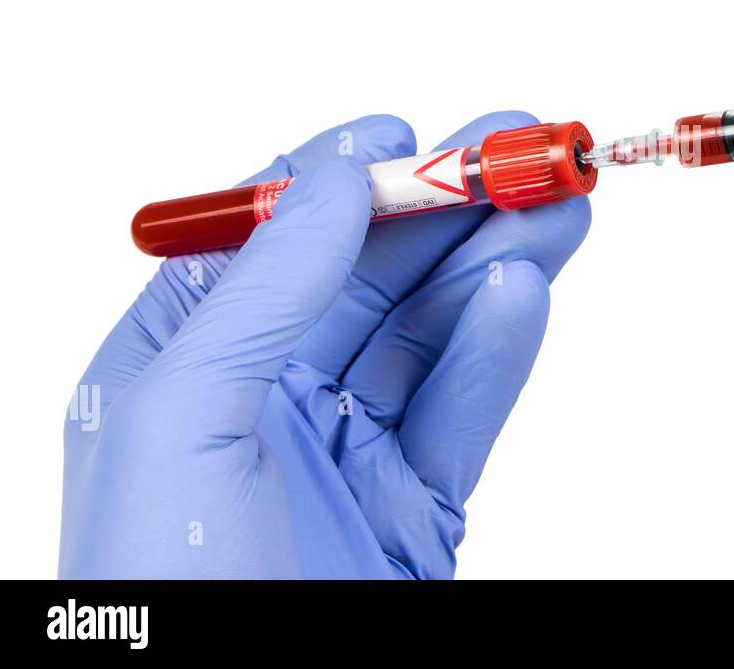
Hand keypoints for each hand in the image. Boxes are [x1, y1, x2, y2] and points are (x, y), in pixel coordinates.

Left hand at [60, 112, 589, 577]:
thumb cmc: (172, 600)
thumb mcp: (184, 421)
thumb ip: (263, 291)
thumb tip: (330, 177)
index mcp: (180, 370)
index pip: (266, 242)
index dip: (335, 176)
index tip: (404, 133)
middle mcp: (263, 400)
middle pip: (368, 275)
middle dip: (446, 206)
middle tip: (524, 150)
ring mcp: (346, 451)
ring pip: (431, 332)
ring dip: (495, 261)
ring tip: (560, 206)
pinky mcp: (416, 505)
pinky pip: (464, 408)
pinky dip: (500, 347)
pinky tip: (526, 293)